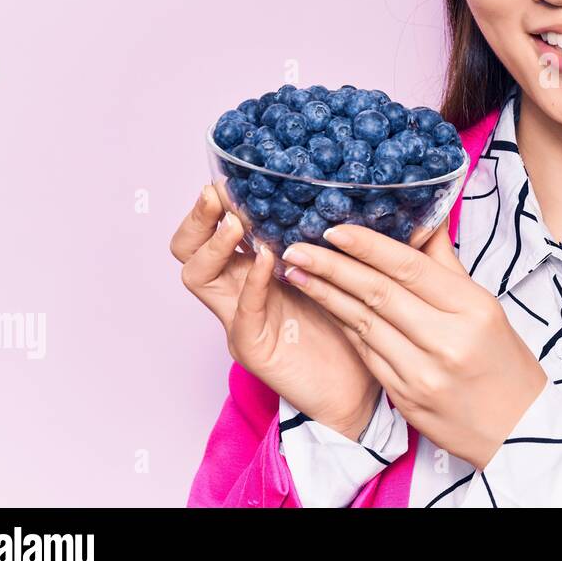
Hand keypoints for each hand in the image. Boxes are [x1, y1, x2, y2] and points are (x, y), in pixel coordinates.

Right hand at [170, 183, 381, 439]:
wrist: (360, 387)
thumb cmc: (354, 324)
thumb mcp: (346, 266)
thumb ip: (342, 232)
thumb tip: (372, 187)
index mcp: (257, 268)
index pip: (215, 228)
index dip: (216, 202)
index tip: (230, 173)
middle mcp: (240, 290)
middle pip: (189, 249)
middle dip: (199, 218)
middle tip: (216, 192)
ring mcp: (241, 320)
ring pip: (199, 277)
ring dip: (215, 245)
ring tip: (236, 224)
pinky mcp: (253, 349)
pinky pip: (240, 314)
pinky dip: (250, 284)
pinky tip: (266, 262)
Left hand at [278, 219, 548, 470]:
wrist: (519, 430)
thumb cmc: (504, 362)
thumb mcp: (486, 308)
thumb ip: (446, 268)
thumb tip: (422, 222)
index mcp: (472, 308)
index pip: (410, 268)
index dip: (368, 247)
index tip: (334, 230)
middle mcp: (446, 340)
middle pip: (378, 293)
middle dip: (331, 266)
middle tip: (297, 247)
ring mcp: (422, 373)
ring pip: (363, 324)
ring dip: (325, 295)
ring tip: (296, 272)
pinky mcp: (405, 399)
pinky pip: (366, 353)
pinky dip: (343, 326)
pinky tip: (323, 306)